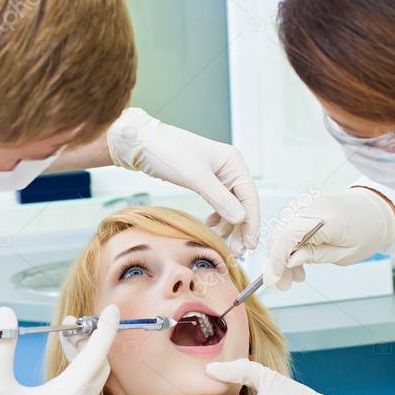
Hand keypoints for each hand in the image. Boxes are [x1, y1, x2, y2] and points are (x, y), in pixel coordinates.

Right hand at [0, 305, 118, 394]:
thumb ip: (1, 343)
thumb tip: (5, 312)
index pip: (96, 355)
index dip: (105, 329)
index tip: (112, 309)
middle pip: (99, 366)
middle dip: (91, 340)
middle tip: (71, 322)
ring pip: (92, 381)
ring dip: (84, 356)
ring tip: (64, 336)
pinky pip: (83, 394)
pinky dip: (79, 373)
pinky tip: (62, 364)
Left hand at [107, 108, 258, 255]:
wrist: (141, 143)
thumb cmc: (167, 152)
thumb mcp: (195, 176)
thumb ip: (219, 198)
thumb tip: (241, 219)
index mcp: (233, 162)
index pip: (250, 197)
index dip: (252, 222)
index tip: (250, 244)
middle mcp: (229, 168)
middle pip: (243, 203)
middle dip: (241, 228)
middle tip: (238, 252)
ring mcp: (217, 175)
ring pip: (231, 206)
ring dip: (230, 226)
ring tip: (226, 245)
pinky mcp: (205, 182)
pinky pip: (218, 203)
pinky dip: (218, 217)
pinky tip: (211, 227)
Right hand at [263, 187, 394, 290]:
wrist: (378, 209)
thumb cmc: (368, 233)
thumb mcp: (344, 254)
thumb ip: (314, 256)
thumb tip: (289, 262)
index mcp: (326, 219)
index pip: (288, 237)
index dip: (276, 260)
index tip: (272, 280)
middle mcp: (312, 207)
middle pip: (280, 234)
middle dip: (277, 262)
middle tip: (284, 284)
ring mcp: (308, 204)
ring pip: (282, 232)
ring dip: (283, 255)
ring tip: (294, 277)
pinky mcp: (307, 207)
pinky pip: (290, 226)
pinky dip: (290, 245)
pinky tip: (298, 261)